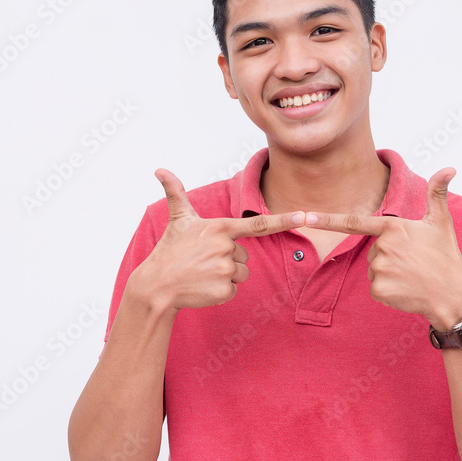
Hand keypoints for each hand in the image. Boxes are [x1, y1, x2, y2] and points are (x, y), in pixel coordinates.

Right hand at [133, 169, 304, 310]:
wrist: (156, 285)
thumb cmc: (170, 249)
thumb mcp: (177, 219)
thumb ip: (175, 192)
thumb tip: (159, 169)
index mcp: (220, 228)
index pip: (258, 224)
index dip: (284, 220)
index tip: (305, 217)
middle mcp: (226, 248)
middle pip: (245, 255)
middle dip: (228, 258)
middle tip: (204, 260)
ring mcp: (225, 270)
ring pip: (242, 273)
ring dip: (226, 275)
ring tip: (203, 272)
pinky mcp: (224, 290)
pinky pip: (234, 290)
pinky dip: (221, 291)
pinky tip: (203, 286)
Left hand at [304, 168, 461, 326]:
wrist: (453, 296)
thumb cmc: (446, 257)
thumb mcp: (441, 222)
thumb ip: (437, 193)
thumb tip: (450, 167)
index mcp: (393, 227)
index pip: (354, 223)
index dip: (327, 220)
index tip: (305, 217)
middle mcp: (383, 247)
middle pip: (372, 251)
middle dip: (388, 257)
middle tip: (413, 263)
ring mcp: (380, 269)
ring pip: (373, 270)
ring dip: (388, 274)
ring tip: (412, 276)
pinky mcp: (380, 290)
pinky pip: (376, 288)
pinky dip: (388, 291)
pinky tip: (406, 290)